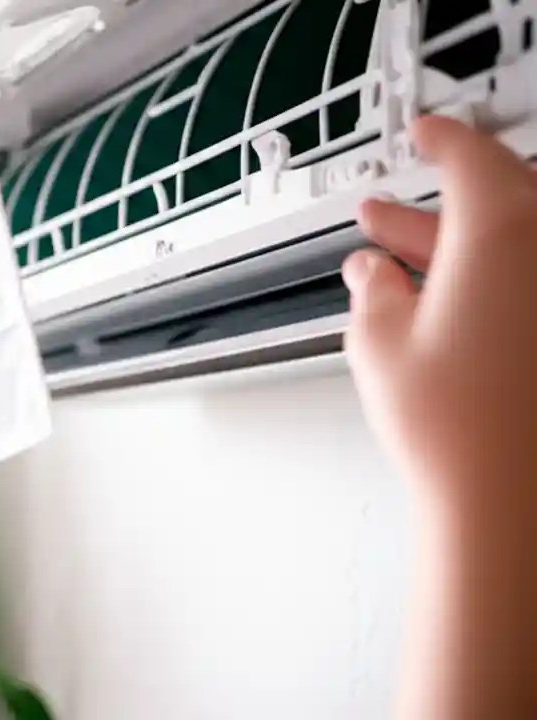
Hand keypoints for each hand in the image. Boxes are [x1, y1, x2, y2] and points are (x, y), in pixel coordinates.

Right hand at [347, 115, 536, 496]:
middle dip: (439, 206)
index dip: (441, 139)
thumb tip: (373, 271)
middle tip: (386, 215)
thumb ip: (375, 290)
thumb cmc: (457, 431)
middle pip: (505, 201)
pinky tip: (446, 310)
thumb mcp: (381, 344)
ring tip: (398, 259)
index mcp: (505, 233)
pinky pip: (527, 291)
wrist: (514, 510)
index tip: (425, 132)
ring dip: (458, 249)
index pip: (473, 158)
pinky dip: (492, 288)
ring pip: (519, 249)